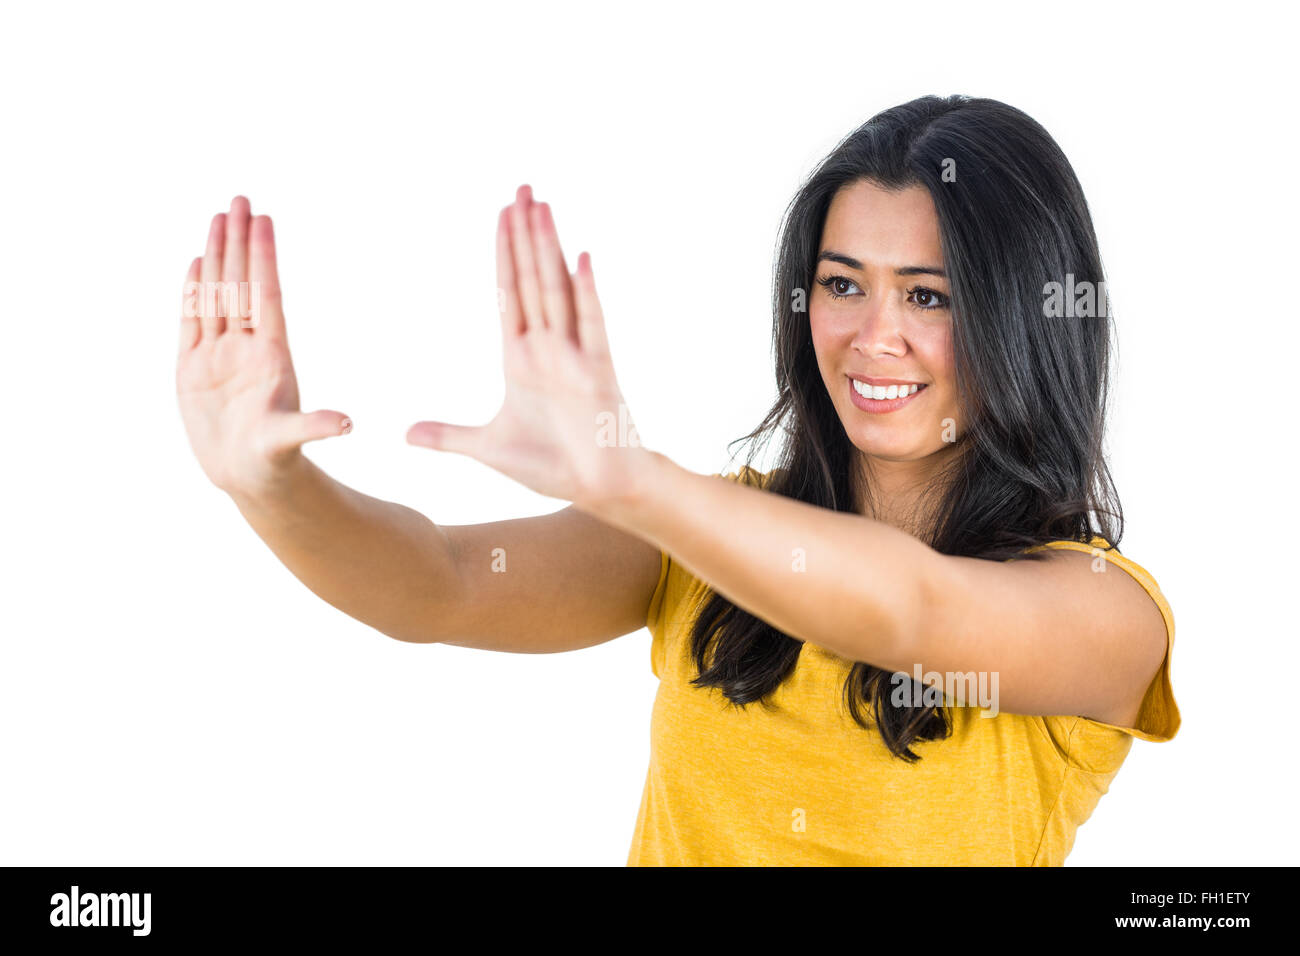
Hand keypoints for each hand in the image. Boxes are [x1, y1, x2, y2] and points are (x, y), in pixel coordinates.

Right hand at [176, 196, 350, 497]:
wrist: (248, 477)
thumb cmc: (273, 462)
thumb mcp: (291, 442)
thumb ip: (313, 428)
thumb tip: (346, 424)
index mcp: (272, 355)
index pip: (267, 294)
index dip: (264, 257)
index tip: (264, 220)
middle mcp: (247, 347)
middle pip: (241, 283)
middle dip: (240, 241)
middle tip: (241, 198)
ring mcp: (220, 354)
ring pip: (218, 294)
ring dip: (218, 255)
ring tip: (220, 216)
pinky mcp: (194, 368)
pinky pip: (192, 320)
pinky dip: (194, 290)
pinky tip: (198, 262)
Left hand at [406, 185, 650, 511]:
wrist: (599, 490)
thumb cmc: (553, 465)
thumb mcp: (488, 447)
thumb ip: (449, 436)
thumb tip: (405, 434)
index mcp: (521, 360)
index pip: (509, 294)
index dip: (503, 254)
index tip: (501, 215)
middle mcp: (548, 349)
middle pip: (532, 280)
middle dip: (525, 234)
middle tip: (522, 188)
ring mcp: (575, 357)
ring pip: (557, 291)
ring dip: (548, 249)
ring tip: (542, 207)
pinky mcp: (599, 374)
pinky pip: (592, 326)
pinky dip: (587, 293)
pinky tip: (581, 258)